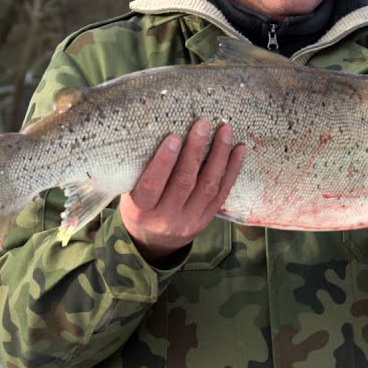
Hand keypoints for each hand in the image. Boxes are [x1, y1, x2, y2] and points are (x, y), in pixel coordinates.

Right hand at [119, 118, 244, 264]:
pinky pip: (222, 193)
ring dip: (218, 155)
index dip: (164, 161)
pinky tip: (238, 150)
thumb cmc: (140, 207)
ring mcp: (190, 220)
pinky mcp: (207, 218)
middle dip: (195, 151)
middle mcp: (166, 218)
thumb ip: (141, 171)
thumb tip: (155, 131)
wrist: (154, 243)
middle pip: (184, 182)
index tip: (173, 136)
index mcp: (141, 210)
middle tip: (202, 124)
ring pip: (208, 186)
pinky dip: (232, 169)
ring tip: (224, 130)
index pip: (152, 185)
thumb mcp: (129, 194)